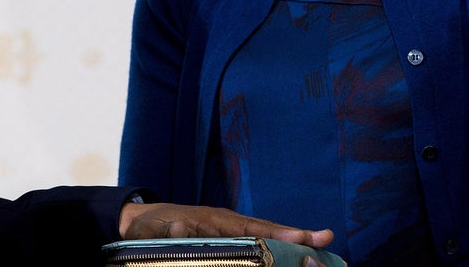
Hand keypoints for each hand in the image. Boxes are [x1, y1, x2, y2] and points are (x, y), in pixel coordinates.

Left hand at [118, 202, 334, 248]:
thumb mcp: (151, 233)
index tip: (300, 237)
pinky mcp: (228, 235)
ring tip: (322, 243)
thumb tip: (180, 226)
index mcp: (212, 220)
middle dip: (296, 235)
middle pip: (265, 228)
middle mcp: (226, 221)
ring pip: (265, 233)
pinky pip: (258, 239)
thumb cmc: (148, 227)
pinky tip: (298, 249)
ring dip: (293, 239)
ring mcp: (229, 227)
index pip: (249, 228)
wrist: (142, 219)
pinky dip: (279, 241)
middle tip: (326, 238)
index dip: (274, 234)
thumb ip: (166, 233)